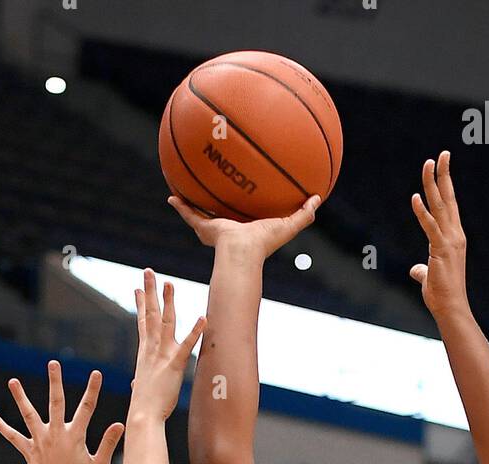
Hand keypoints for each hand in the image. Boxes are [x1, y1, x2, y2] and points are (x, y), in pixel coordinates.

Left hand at [0, 363, 124, 463]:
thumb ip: (108, 443)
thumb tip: (120, 424)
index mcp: (74, 437)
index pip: (86, 408)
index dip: (92, 390)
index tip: (96, 373)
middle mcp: (55, 435)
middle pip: (56, 403)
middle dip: (55, 382)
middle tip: (53, 363)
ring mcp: (40, 442)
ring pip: (29, 415)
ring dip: (21, 397)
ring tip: (12, 381)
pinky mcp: (29, 451)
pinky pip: (13, 437)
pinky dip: (3, 427)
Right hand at [128, 269, 205, 419]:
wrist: (143, 416)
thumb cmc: (144, 406)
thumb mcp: (142, 389)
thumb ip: (141, 382)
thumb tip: (136, 384)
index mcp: (145, 353)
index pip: (142, 324)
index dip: (140, 305)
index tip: (137, 289)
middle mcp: (151, 349)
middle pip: (150, 315)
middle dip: (149, 292)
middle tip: (148, 271)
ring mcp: (162, 355)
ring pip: (165, 322)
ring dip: (168, 302)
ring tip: (170, 283)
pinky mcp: (175, 365)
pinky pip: (187, 345)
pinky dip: (195, 332)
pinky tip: (203, 318)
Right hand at [168, 193, 319, 262]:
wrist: (242, 251)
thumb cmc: (265, 243)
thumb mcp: (288, 225)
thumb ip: (304, 214)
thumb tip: (318, 198)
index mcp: (246, 228)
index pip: (244, 214)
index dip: (243, 206)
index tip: (242, 194)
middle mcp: (227, 228)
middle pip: (220, 212)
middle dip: (215, 201)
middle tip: (213, 188)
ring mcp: (213, 228)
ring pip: (201, 212)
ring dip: (193, 202)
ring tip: (185, 187)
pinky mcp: (203, 227)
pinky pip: (189, 214)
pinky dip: (180, 206)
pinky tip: (171, 195)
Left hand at [410, 150, 469, 322]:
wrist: (451, 308)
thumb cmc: (442, 295)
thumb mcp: (429, 277)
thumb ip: (423, 270)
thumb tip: (416, 270)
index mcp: (454, 237)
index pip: (450, 205)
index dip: (446, 185)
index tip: (443, 166)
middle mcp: (455, 235)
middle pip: (448, 198)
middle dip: (444, 175)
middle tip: (442, 153)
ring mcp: (450, 241)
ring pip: (440, 206)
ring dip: (433, 184)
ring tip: (428, 163)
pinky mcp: (440, 250)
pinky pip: (430, 226)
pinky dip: (422, 212)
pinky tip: (415, 197)